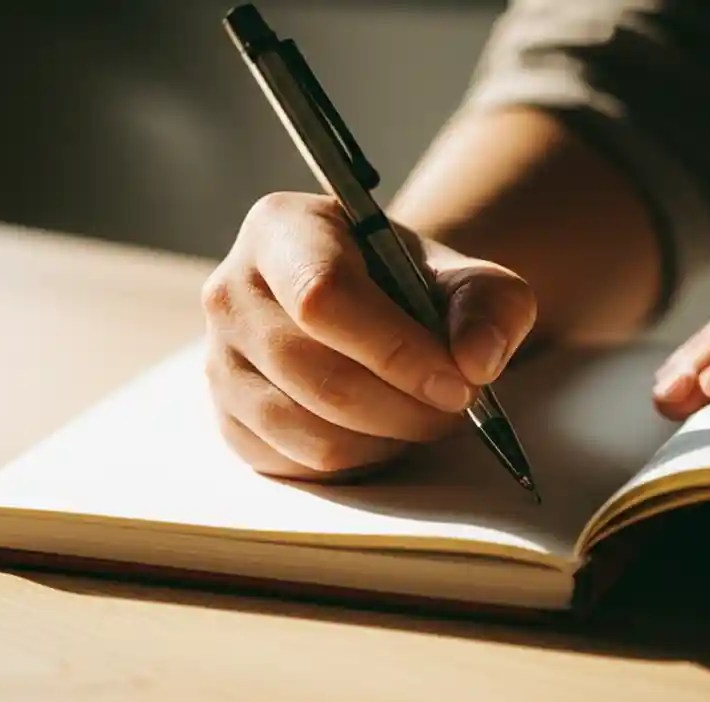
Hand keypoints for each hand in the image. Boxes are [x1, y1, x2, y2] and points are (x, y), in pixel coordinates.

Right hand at [202, 192, 536, 479]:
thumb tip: (475, 361)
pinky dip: (353, 463)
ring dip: (382, 440)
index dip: (396, 350)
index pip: (323, 298)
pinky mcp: (227, 419)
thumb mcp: (466, 278)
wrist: (372, 311)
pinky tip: (381, 433)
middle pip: (314, 373)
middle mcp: (230, 291)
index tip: (458, 384)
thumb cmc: (412, 287)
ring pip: (305, 430)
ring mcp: (218, 360)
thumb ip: (490, 307)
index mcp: (282, 229)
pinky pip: (294, 465)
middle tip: (453, 410)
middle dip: (401, 407)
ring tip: (420, 416)